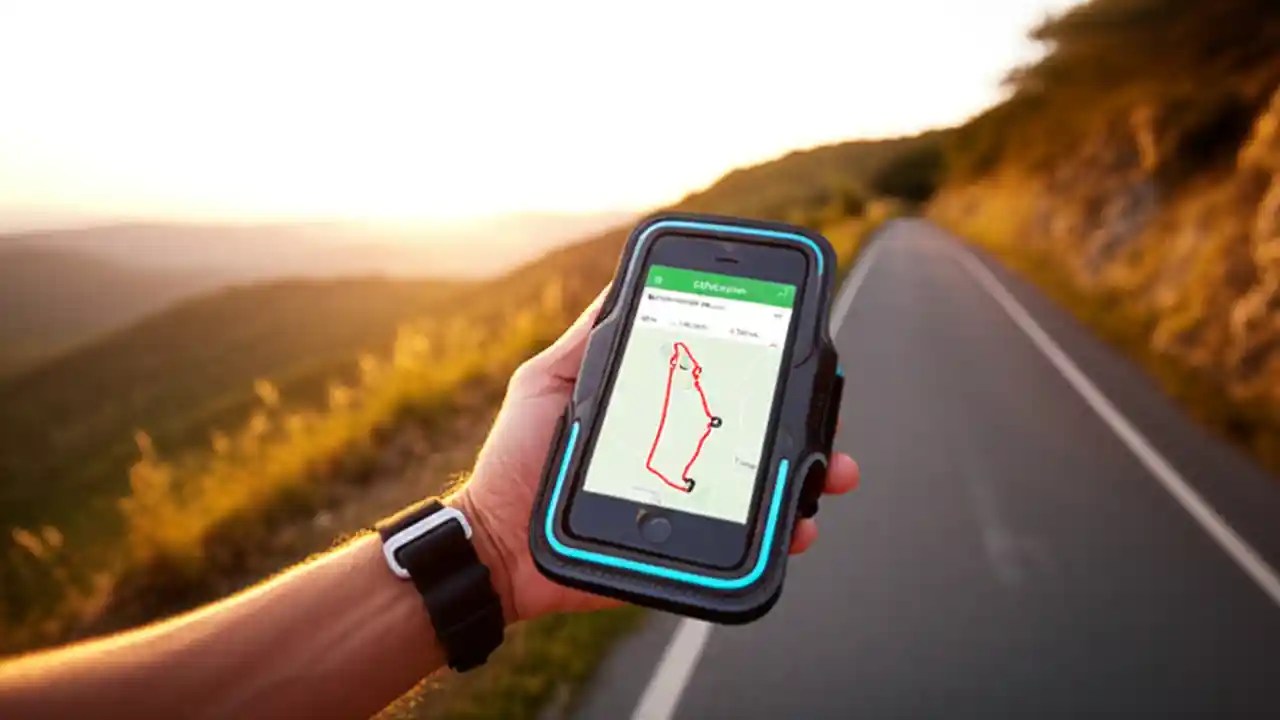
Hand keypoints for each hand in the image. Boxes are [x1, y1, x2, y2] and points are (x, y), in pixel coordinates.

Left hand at [451, 289, 859, 622]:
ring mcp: (688, 502)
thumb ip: (589, 339)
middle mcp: (681, 455)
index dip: (765, 377)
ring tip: (827, 472)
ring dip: (805, 478)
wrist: (495, 541)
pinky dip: (779, 534)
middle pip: (757, 438)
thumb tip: (625, 282)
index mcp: (656, 414)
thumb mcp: (550, 380)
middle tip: (825, 418)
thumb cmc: (517, 458)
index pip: (723, 389)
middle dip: (804, 426)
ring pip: (762, 490)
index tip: (797, 357)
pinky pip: (741, 543)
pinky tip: (797, 524)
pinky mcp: (684, 546)